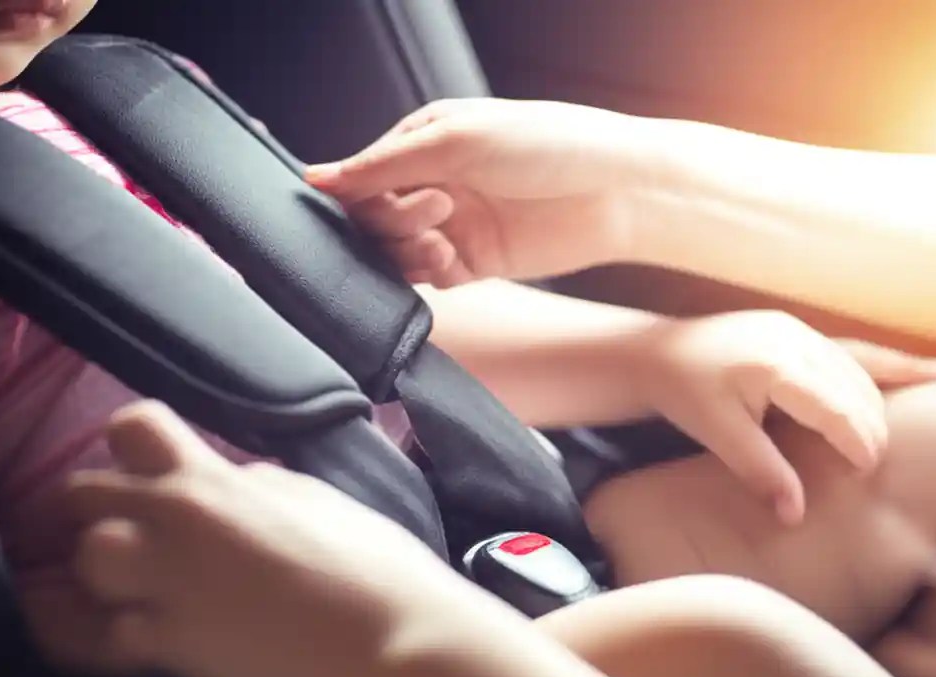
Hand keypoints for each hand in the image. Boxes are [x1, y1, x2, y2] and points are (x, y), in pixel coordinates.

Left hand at [65, 401, 473, 676]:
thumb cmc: (374, 565)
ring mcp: (167, 583)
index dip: (126, 450)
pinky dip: (102, 638)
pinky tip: (120, 640)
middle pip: (80, 492)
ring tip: (126, 593)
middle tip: (117, 539)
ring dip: (97, 576)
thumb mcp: (312, 498)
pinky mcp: (169, 646)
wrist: (396, 640)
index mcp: (216, 478)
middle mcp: (178, 520)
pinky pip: (96, 638)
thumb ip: (256, 485)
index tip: (138, 475)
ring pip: (85, 560)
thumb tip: (234, 480)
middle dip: (89, 514)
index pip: (132, 426)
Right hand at [306, 98, 652, 285]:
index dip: (355, 195)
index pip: (363, 175)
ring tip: (441, 239)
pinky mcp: (475, 262)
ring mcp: (454, 224)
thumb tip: (317, 178)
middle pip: (373, 216)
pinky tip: (448, 260)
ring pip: (395, 251)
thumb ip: (383, 166)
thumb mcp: (457, 141)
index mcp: (425, 140)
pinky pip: (426, 277)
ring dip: (406, 249)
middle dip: (389, 220)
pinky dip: (426, 272)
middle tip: (432, 211)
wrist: (618, 192)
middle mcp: (434, 181)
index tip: (357, 208)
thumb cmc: (550, 145)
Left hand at [634, 311, 935, 523]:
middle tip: (876, 469)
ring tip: (896, 438)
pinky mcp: (797, 332)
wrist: (654, 353)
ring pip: (858, 369)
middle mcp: (794, 340)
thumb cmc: (682, 393)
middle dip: (871, 428)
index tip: (868, 472)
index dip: (857, 441)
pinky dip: (888, 365)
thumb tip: (795, 516)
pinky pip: (851, 352)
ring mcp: (798, 331)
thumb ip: (760, 472)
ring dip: (878, 403)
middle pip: (855, 389)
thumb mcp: (718, 435)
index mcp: (775, 365)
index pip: (835, 408)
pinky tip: (935, 371)